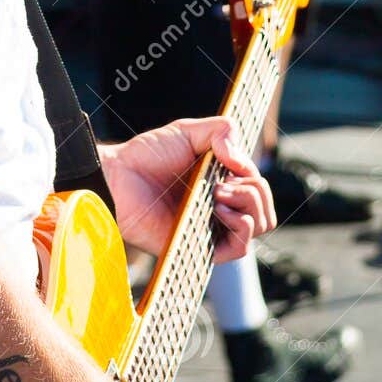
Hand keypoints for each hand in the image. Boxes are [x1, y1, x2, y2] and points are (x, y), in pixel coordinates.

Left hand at [101, 116, 274, 261]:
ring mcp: (210, 230)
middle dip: (255, 191)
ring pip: (258, 227)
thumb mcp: (189, 131)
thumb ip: (223, 131)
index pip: (259, 190)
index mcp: (220, 185)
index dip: (252, 176)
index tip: (229, 164)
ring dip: (249, 205)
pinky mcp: (198, 247)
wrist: (117, 177)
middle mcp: (219, 210)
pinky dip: (241, 226)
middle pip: (265, 211)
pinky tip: (218, 208)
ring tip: (218, 193)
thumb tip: (244, 163)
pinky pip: (238, 249)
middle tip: (223, 182)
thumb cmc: (146, 155)